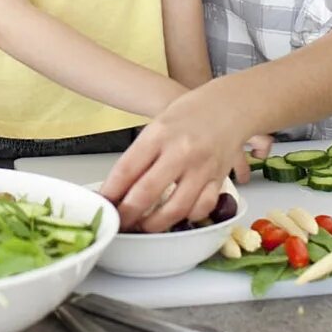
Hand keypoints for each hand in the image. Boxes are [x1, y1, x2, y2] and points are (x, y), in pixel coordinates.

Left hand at [99, 80, 254, 231]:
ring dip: (155, 224)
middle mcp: (179, 151)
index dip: (111, 192)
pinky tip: (177, 216)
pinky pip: (202, 207)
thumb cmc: (190, 114)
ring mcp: (201, 167)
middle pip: (146, 192)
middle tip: (119, 222)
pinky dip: (188, 217)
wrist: (229, 105)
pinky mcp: (218, 179)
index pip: (126, 169)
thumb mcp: (157, 125)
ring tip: (144, 226)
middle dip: (128, 214)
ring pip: (175, 208)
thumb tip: (119, 186)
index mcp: (158, 134)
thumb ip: (141, 155)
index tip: (103, 204)